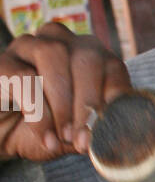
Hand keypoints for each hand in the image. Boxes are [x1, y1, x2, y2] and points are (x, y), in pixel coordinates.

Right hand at [0, 23, 130, 162]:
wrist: (2, 137)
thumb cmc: (43, 132)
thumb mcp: (75, 136)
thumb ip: (96, 130)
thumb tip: (117, 134)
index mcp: (88, 57)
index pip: (112, 66)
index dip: (114, 99)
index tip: (108, 131)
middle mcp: (60, 43)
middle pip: (86, 56)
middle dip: (88, 101)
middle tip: (84, 138)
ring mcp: (28, 47)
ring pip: (54, 54)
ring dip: (62, 101)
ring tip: (63, 135)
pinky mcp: (2, 62)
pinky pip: (23, 76)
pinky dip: (38, 111)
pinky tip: (45, 136)